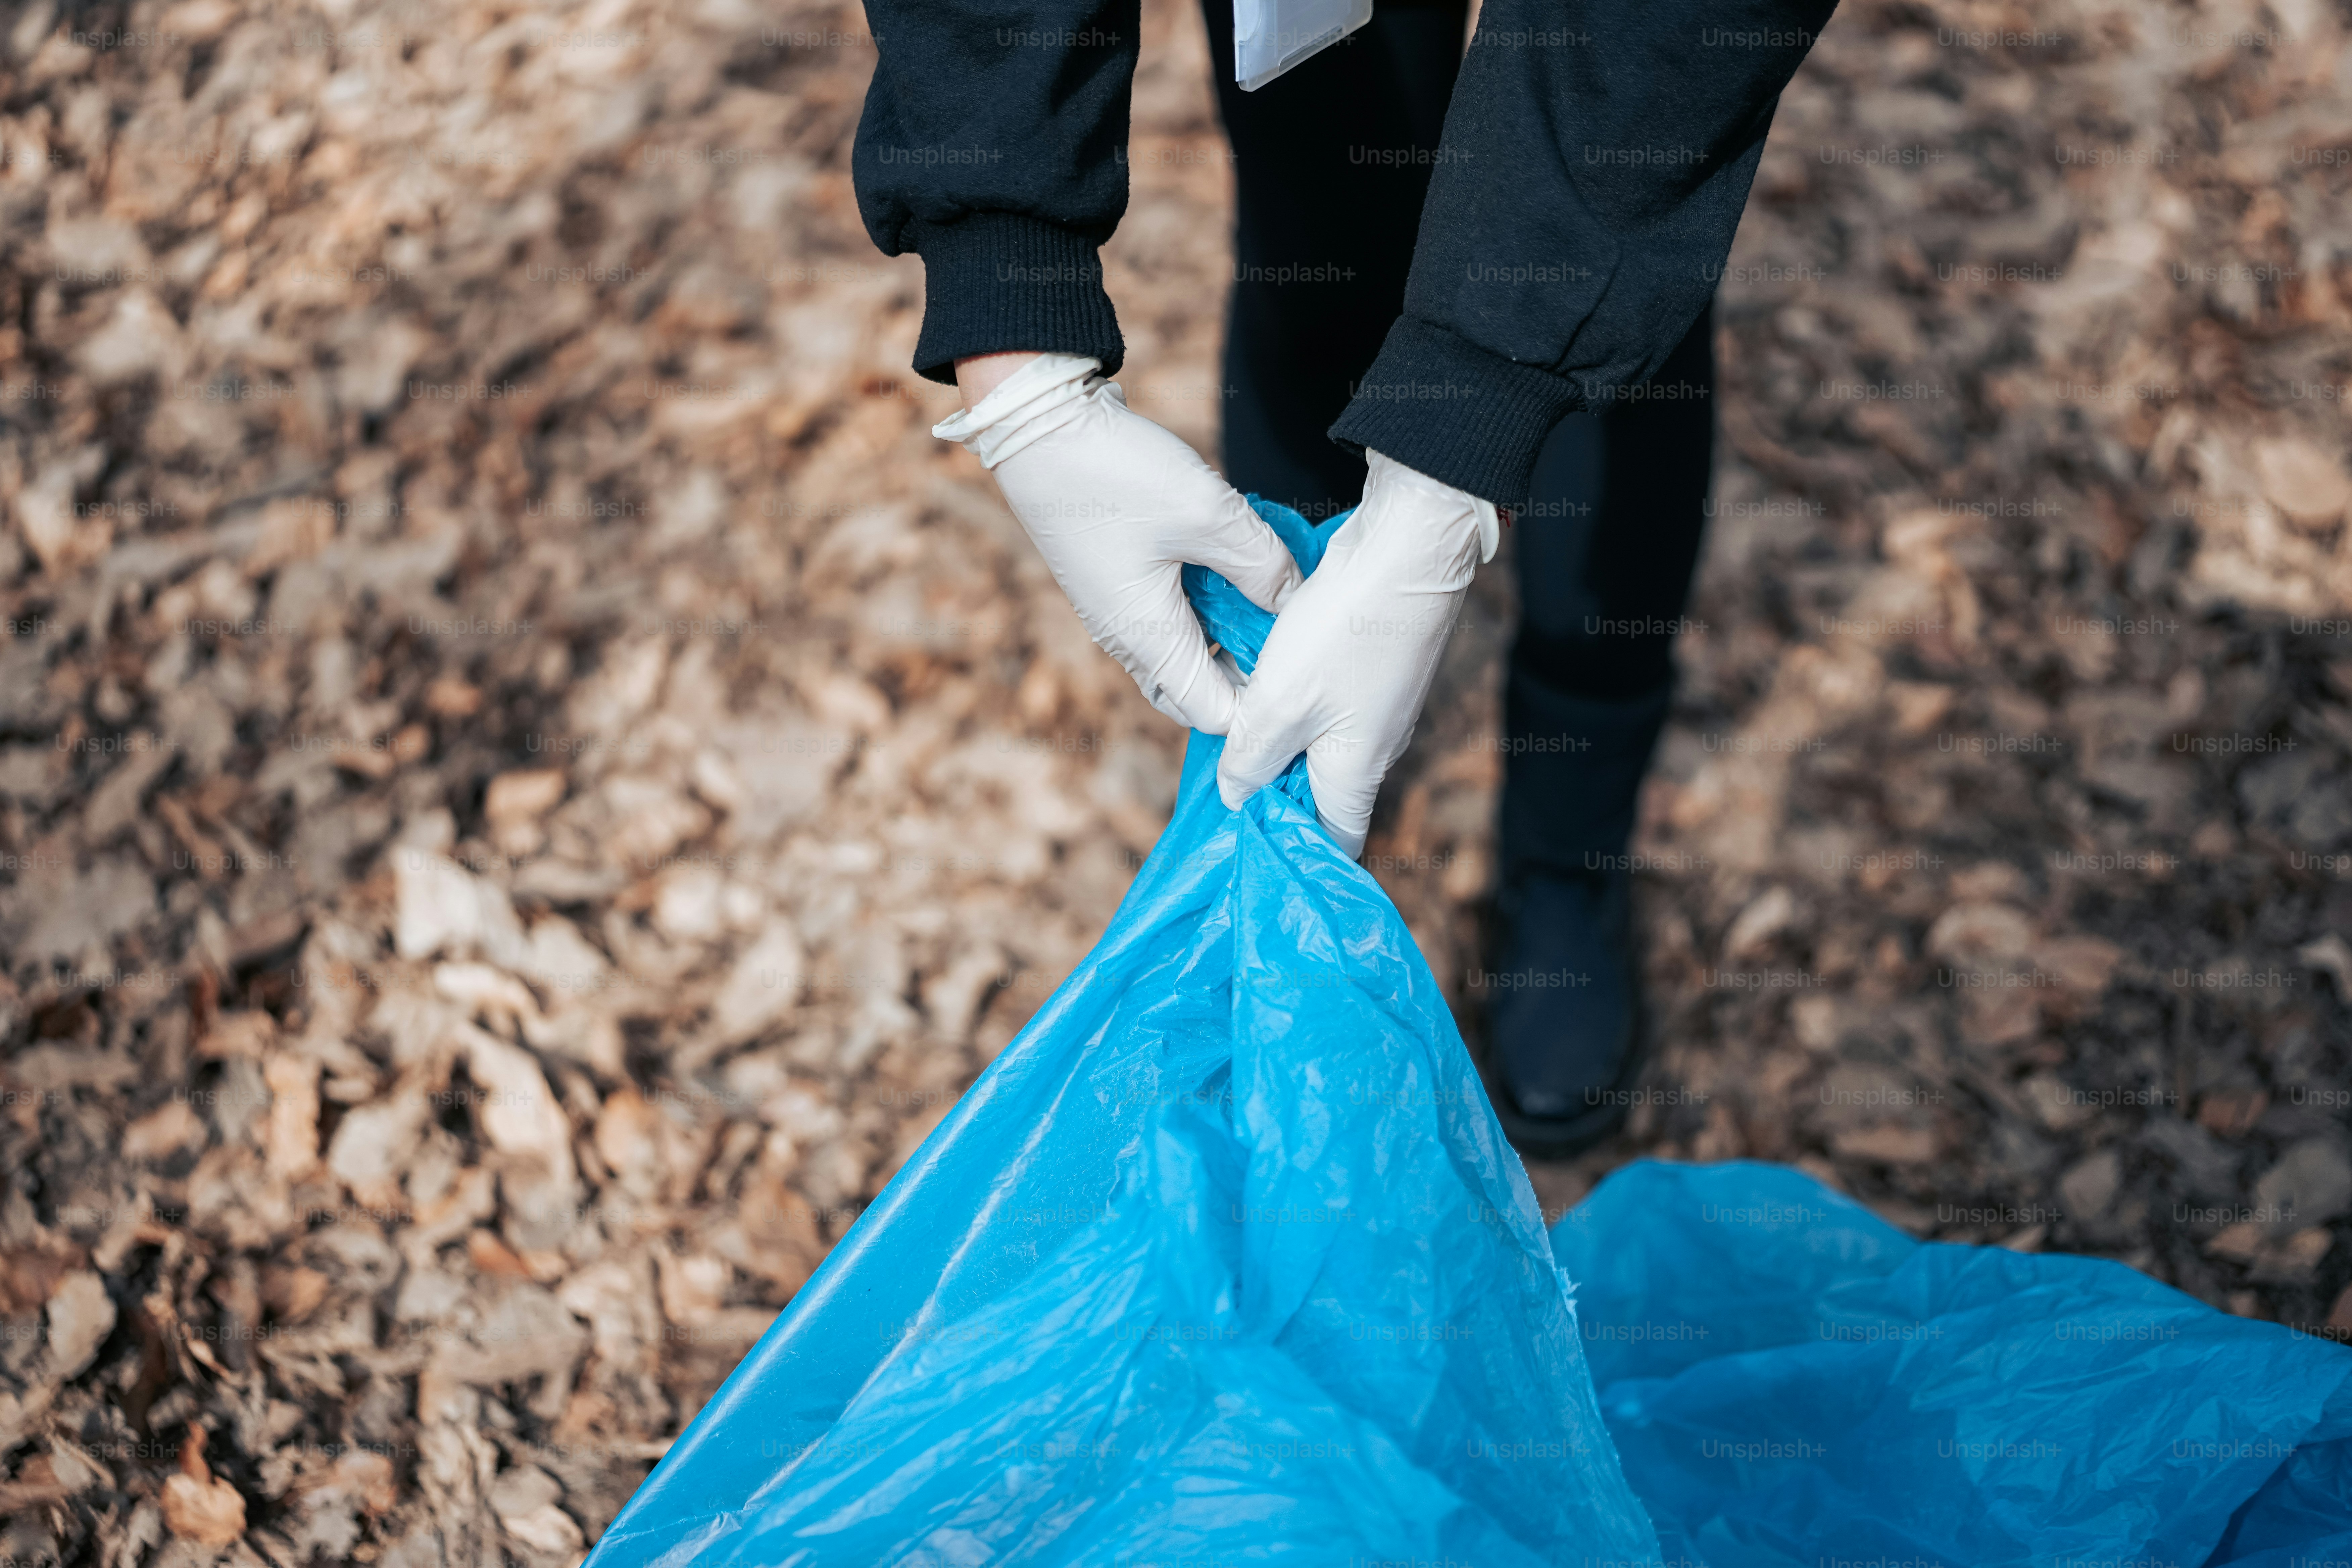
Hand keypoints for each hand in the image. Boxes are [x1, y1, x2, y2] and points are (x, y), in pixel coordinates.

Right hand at [937, 353, 1302, 733]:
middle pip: (1198, 692)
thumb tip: (1294, 601)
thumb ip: (1261, 565)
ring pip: (1184, 653)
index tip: (1297, 662)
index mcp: (1148, 639)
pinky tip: (1227, 563)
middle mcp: (1128, 639)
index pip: (1215, 714)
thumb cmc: (1115, 473)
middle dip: (1245, 673)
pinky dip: (1204, 603)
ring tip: (1261, 591)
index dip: (1261, 703)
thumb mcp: (1208, 515)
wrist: (1039, 429)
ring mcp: (1117, 612)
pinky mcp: (1116, 582)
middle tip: (1283, 628)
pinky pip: (1168, 616)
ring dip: (1225, 633)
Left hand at [1215, 451, 1497, 857]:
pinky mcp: (1368, 666)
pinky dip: (1287, 699)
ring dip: (1272, 735)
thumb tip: (1234, 798)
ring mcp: (1374, 705)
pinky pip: (1322, 701)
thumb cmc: (1345, 633)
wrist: (1407, 550)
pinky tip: (1255, 676)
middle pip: (1318, 790)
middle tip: (1219, 772)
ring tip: (1230, 717)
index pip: (1336, 840)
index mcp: (1357, 771)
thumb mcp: (1280, 705)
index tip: (1245, 842)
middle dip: (1270, 787)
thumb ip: (1251, 759)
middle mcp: (1374, 745)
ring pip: (1314, 740)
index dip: (1295, 851)